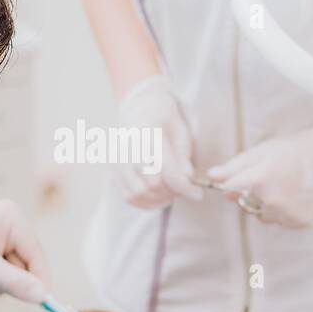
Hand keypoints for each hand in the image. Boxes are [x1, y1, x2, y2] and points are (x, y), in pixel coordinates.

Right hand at [117, 75, 201, 207]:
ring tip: (172, 193)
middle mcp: (127, 148)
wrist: (139, 109)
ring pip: (138, 193)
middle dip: (173, 192)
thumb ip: (183, 157)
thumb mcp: (181, 132)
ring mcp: (117, 160)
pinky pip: (128, 196)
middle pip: (152, 184)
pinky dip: (145, 202)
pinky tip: (159, 197)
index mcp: (147, 133)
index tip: (199, 194)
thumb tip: (188, 181)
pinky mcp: (113, 170)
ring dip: (159, 200)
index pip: (167, 170)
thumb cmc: (165, 121)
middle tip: (184, 190)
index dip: (185, 187)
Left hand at [208, 112, 312, 228]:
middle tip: (275, 177)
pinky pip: (284, 222)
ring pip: (266, 216)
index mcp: (260, 179)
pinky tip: (300, 196)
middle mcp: (273, 201)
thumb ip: (235, 166)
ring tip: (290, 186)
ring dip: (271, 205)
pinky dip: (288, 212)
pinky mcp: (303, 223)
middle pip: (247, 205)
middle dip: (254, 194)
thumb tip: (211, 176)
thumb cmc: (297, 149)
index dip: (234, 184)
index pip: (230, 190)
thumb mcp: (263, 151)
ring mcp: (289, 214)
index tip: (242, 178)